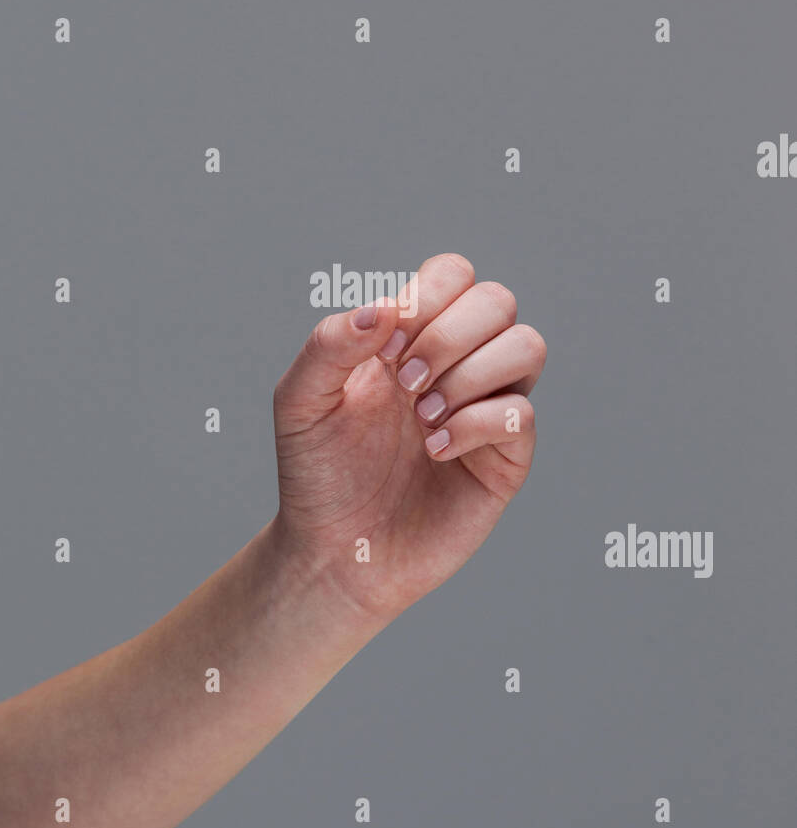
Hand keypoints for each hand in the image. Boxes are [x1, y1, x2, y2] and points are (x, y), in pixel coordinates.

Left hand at [272, 253, 545, 619]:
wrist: (331, 552)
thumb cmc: (316, 473)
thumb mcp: (300, 400)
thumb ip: (330, 343)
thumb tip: (385, 307)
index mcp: (413, 338)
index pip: (452, 276)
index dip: (426, 298)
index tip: (384, 350)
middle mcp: (459, 365)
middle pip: (496, 300)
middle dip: (449, 334)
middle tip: (404, 383)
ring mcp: (486, 409)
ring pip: (527, 346)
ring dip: (471, 373)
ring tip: (422, 417)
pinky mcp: (505, 459)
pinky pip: (521, 414)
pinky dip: (476, 424)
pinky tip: (435, 451)